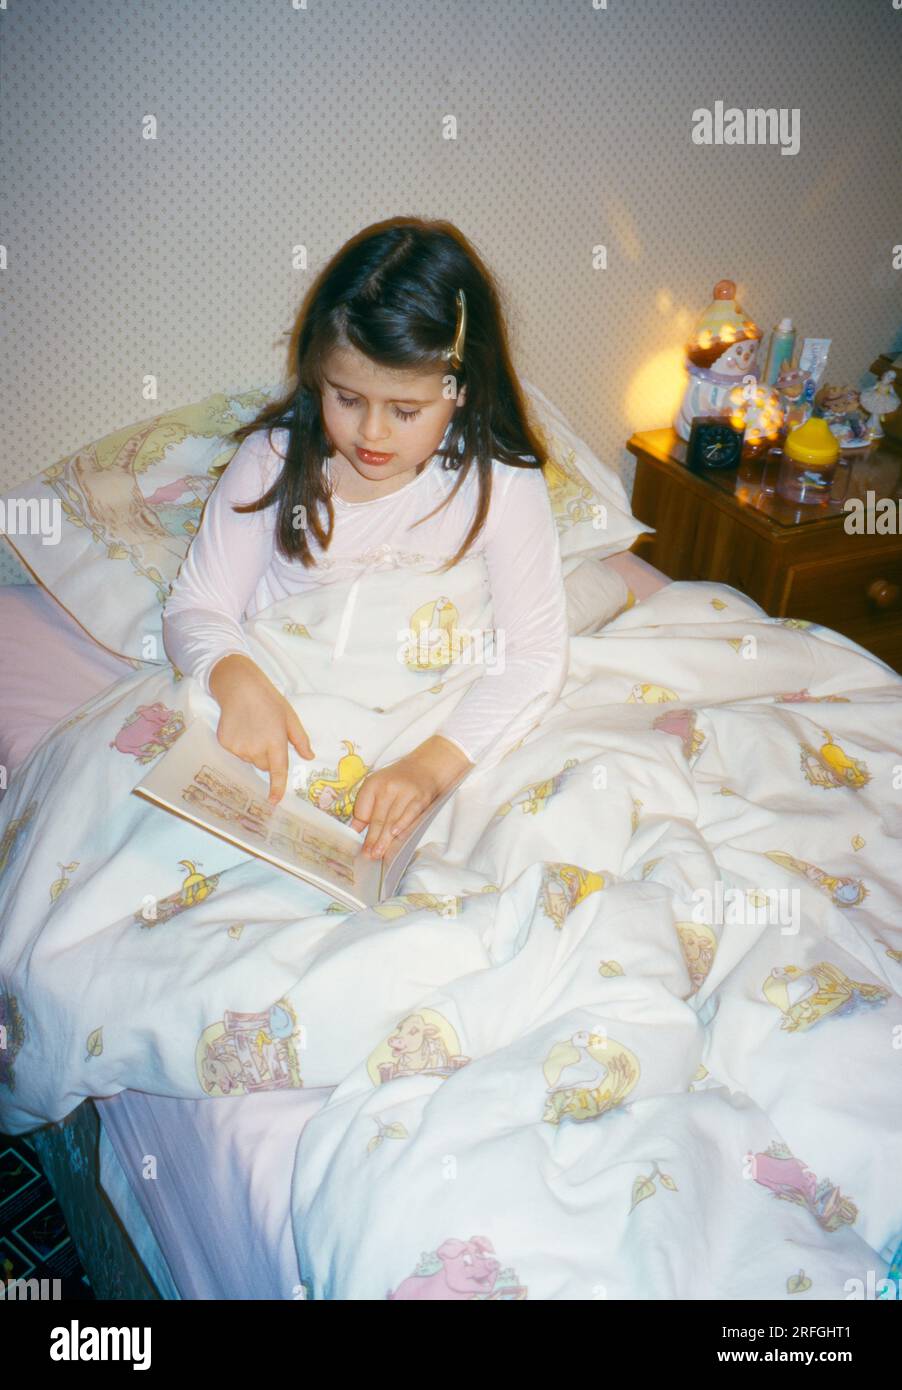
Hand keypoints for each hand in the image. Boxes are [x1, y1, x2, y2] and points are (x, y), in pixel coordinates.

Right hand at [209, 653, 314, 804]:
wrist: (239, 686)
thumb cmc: (268, 700)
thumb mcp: (290, 717)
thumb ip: (300, 740)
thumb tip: (310, 757)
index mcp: (275, 741)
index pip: (277, 771)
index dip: (277, 788)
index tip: (274, 801)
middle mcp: (256, 748)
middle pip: (264, 766)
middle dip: (268, 757)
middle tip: (266, 735)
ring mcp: (238, 747)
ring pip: (250, 760)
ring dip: (254, 751)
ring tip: (253, 728)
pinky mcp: (226, 744)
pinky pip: (236, 754)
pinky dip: (240, 746)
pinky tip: (241, 728)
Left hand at [349, 736, 473, 858]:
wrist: (425, 767)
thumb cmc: (397, 780)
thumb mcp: (377, 786)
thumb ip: (365, 807)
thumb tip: (355, 829)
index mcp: (374, 784)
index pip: (362, 809)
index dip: (360, 827)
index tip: (359, 845)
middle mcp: (388, 787)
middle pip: (378, 818)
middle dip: (373, 839)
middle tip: (369, 855)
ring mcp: (405, 793)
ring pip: (392, 820)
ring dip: (385, 839)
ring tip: (379, 853)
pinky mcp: (421, 798)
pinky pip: (410, 814)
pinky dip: (403, 825)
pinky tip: (396, 836)